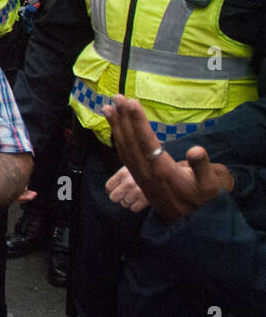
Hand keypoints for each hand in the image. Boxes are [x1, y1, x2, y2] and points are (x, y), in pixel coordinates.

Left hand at [103, 95, 233, 222]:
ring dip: (116, 126)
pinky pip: (123, 153)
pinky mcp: (137, 176)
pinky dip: (117, 137)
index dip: (138, 121)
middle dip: (123, 117)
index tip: (131, 102)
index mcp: (162, 170)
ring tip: (108, 107)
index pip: (146, 141)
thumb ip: (202, 168)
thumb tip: (196, 150)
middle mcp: (145, 170)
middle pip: (130, 140)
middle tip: (116, 96)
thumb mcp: (209, 186)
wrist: (188, 220)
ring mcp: (139, 174)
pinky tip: (115, 127)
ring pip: (123, 146)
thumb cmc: (201, 199)